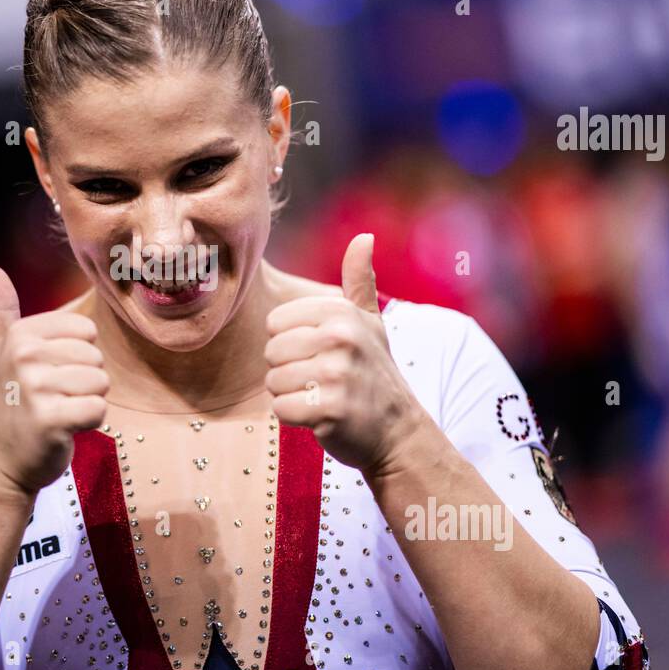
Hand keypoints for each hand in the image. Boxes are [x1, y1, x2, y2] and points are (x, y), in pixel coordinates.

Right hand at [0, 266, 108, 496]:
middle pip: (96, 358)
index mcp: (21, 334)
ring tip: (58, 414)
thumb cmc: (9, 404)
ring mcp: (36, 387)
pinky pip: (98, 409)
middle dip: (84, 383)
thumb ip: (1, 311)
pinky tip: (65, 430)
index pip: (86, 331)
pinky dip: (89, 424)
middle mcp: (25, 355)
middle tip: (53, 400)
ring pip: (101, 383)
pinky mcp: (50, 419)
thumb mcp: (2, 354)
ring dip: (87, 404)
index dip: (78, 358)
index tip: (49, 376)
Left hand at [264, 233, 426, 476]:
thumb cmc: (374, 373)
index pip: (275, 323)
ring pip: (273, 381)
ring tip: (321, 396)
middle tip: (320, 380)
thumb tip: (365, 237)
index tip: (320, 354)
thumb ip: (360, 281)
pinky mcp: (330, 409)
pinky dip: (294, 418)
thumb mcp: (370, 323)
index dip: (290, 343)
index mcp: (342, 312)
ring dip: (290, 395)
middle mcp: (341, 338)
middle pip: (271, 352)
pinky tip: (320, 417)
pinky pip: (281, 409)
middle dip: (287, 371)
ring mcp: (337, 374)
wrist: (397, 431)